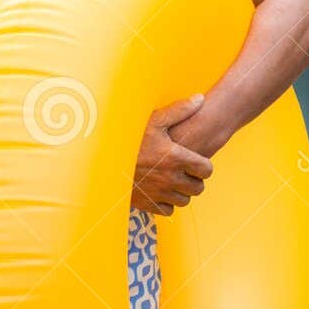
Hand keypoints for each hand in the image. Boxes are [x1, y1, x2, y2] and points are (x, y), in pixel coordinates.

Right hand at [133, 94, 212, 215]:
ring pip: (185, 200)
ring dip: (182, 191)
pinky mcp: (148, 203)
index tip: (194, 160)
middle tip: (184, 170)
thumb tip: (199, 99)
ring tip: (172, 180)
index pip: (207, 169)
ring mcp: (159, 193)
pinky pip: (168, 209)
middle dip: (194, 179)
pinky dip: (167, 202)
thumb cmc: (128, 138)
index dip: (203, 165)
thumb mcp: (153, 120)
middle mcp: (171, 178)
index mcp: (176, 158)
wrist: (101, 160)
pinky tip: (160, 190)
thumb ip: (178, 110)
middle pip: (198, 187)